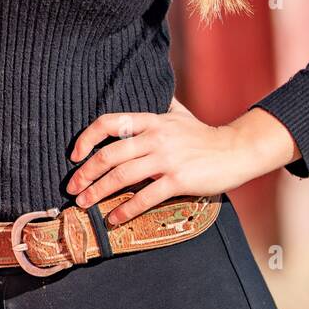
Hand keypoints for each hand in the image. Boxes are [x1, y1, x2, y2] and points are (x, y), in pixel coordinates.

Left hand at [65, 96, 275, 226]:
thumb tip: (151, 90)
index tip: (75, 155)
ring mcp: (166, 159)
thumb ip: (160, 106)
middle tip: (73, 188)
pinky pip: (144, 197)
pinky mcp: (178, 180)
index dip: (87, 138)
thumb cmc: (204, 136)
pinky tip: (113, 218)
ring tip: (84, 205)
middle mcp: (155, 137)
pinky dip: (125, 209)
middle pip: (109, 154)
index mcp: (152, 120)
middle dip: (85, 174)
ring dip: (98, 193)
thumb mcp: (179, 114)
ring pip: (121, 176)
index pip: (110, 122)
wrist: (236, 150)